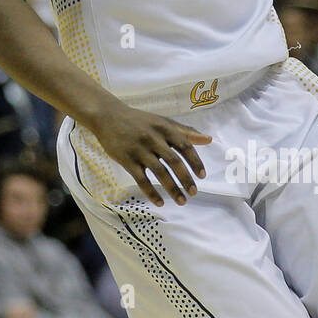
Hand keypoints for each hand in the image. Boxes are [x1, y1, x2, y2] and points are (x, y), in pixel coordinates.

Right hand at [93, 101, 210, 207]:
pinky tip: (160, 202)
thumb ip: (186, 132)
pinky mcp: (127, 160)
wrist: (108, 116)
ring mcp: (139, 150)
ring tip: (182, 201)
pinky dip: (151, 192)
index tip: (202, 176)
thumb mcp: (163, 122)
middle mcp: (153, 138)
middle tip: (194, 193)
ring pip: (159, 172)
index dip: (195, 162)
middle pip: (174, 161)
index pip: (185, 146)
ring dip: (172, 188)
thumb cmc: (140, 121)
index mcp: (165, 128)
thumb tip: (209, 139)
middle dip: (186, 178)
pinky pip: (141, 179)